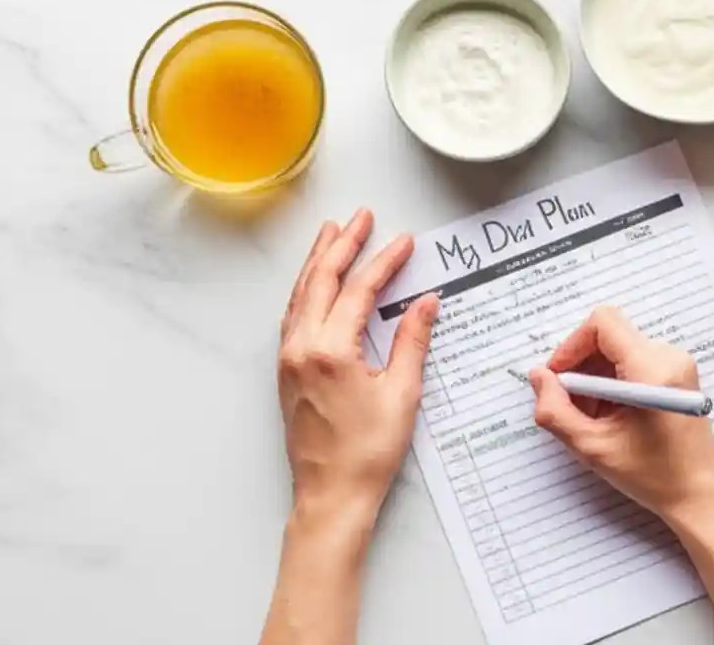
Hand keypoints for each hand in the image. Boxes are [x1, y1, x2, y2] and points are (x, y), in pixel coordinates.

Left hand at [277, 209, 438, 522]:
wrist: (331, 495)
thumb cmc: (367, 453)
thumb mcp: (402, 394)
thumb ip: (412, 341)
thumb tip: (426, 303)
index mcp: (330, 350)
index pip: (359, 290)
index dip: (383, 262)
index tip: (403, 242)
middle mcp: (301, 348)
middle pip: (320, 280)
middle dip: (342, 244)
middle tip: (361, 217)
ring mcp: (288, 359)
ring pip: (300, 294)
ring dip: (318, 261)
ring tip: (332, 233)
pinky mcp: (286, 372)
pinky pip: (293, 315)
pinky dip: (306, 289)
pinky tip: (314, 283)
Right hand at [529, 306, 713, 521]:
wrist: (699, 494)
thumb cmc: (653, 476)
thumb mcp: (592, 448)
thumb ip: (555, 411)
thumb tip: (538, 377)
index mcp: (653, 371)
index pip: (603, 323)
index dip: (572, 345)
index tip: (558, 378)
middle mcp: (670, 357)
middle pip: (609, 336)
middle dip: (581, 367)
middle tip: (572, 406)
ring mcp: (677, 363)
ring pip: (619, 349)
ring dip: (596, 377)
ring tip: (593, 417)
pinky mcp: (678, 373)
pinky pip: (634, 361)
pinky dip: (613, 382)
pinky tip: (611, 415)